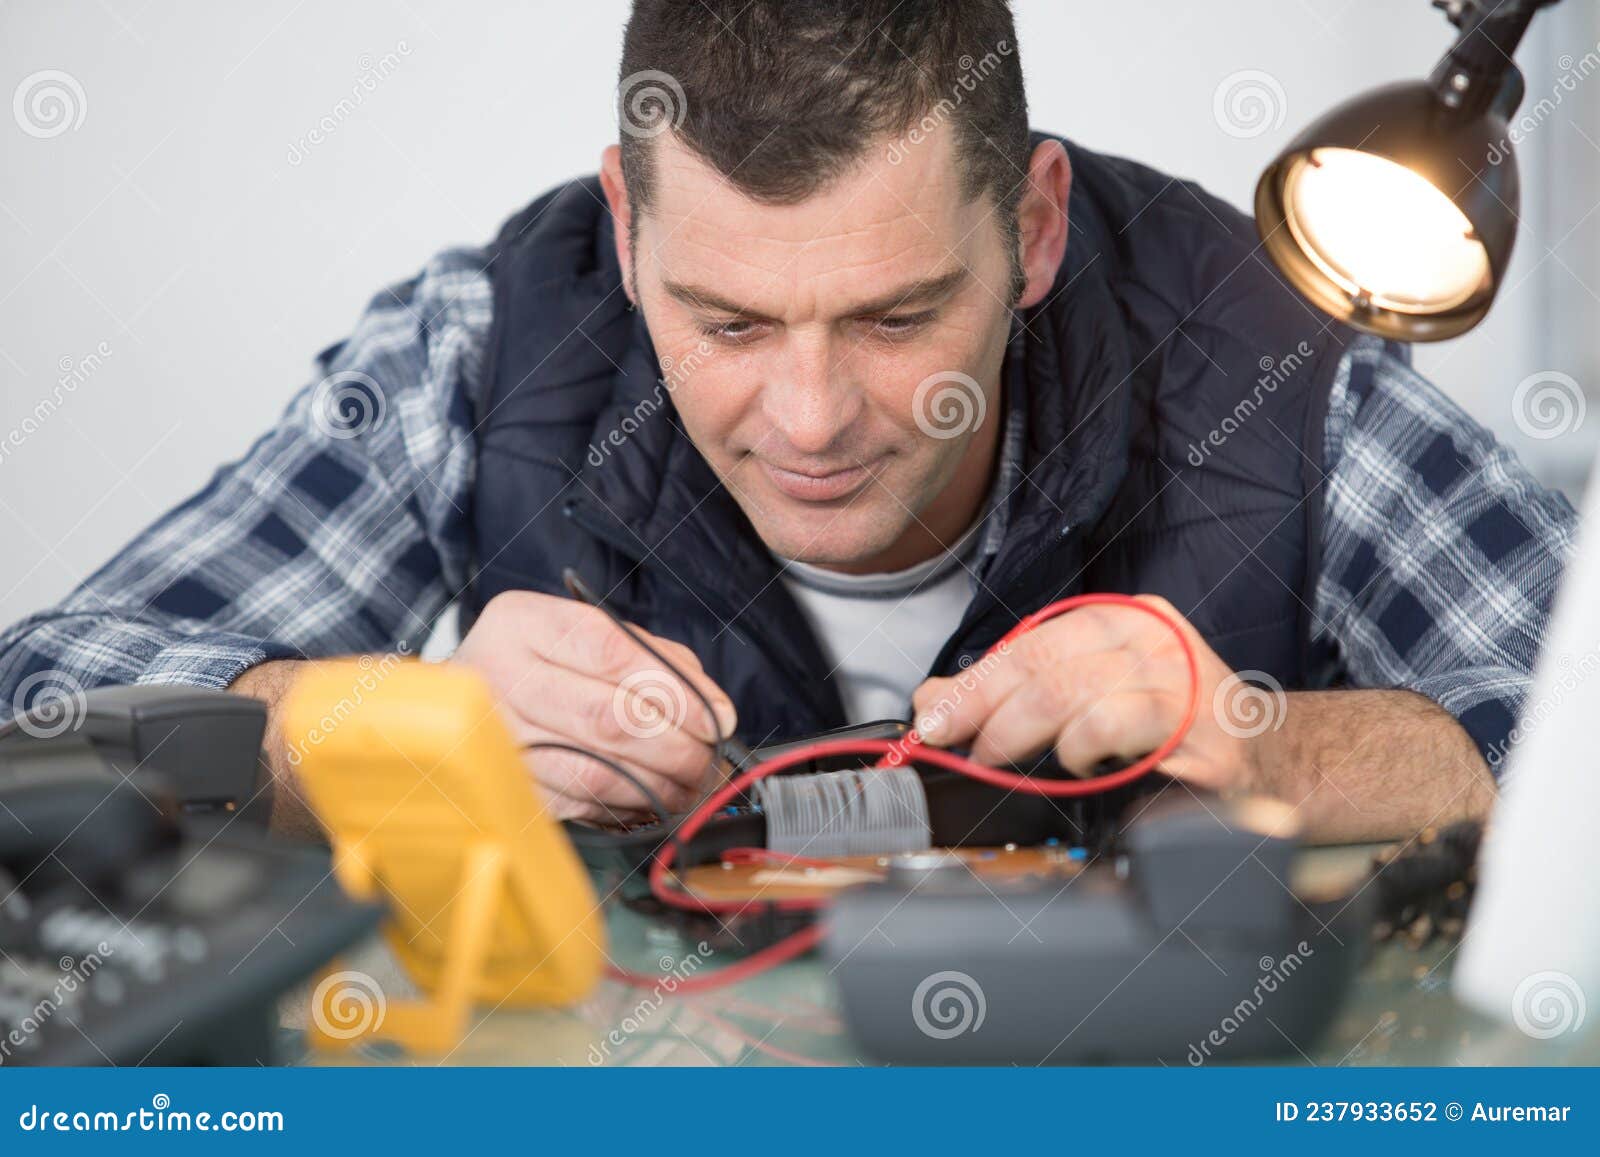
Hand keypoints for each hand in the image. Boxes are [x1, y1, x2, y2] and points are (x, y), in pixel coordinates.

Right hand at [452, 590, 736, 823]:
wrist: (462, 699)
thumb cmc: (544, 662)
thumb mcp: (591, 635)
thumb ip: (658, 661)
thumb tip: (716, 713)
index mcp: (522, 623)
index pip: (611, 653)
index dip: (675, 690)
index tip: (717, 718)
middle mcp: (496, 676)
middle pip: (607, 717)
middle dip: (677, 745)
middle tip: (709, 757)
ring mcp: (496, 739)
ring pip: (597, 772)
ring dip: (660, 785)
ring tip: (691, 784)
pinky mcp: (505, 787)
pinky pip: (581, 805)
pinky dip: (629, 807)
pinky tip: (652, 799)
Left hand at [910, 595, 1262, 794]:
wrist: (1271, 764)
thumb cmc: (1172, 733)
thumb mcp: (1088, 700)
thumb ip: (1015, 695)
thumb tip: (936, 700)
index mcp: (1124, 621)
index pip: (1030, 640)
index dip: (973, 681)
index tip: (932, 717)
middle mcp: (1154, 639)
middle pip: (1043, 660)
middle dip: (984, 706)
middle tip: (958, 744)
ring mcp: (1181, 679)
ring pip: (1072, 688)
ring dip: (1022, 730)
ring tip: (1005, 759)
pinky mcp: (1199, 731)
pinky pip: (1117, 722)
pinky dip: (1082, 747)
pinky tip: (1080, 765)